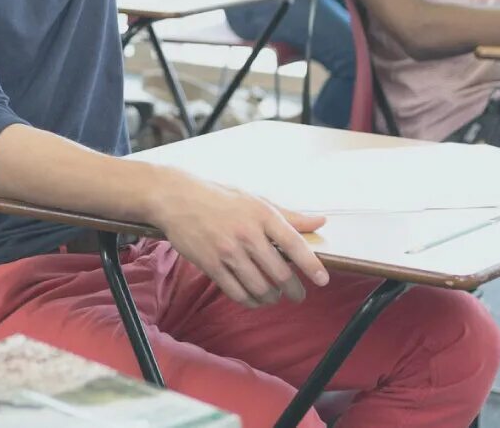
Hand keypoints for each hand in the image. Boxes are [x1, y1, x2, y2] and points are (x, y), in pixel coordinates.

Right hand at [149, 169, 329, 306]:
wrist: (177, 199)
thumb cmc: (219, 197)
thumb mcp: (256, 200)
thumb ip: (289, 215)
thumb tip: (320, 222)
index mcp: (261, 214)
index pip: (294, 243)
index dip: (311, 265)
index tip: (323, 280)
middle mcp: (246, 233)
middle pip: (279, 272)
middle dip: (294, 289)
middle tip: (298, 295)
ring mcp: (228, 251)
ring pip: (260, 287)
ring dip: (272, 298)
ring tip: (275, 297)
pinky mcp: (211, 265)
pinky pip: (237, 293)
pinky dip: (251, 301)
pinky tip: (256, 300)